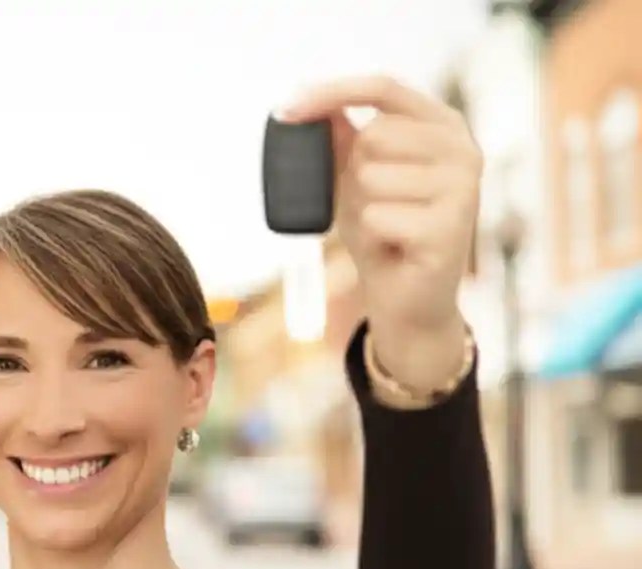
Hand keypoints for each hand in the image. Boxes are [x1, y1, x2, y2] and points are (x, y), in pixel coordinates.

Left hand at [280, 75, 480, 390]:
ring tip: (387, 227)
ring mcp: (465, 187)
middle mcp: (464, 149)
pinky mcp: (452, 227)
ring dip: (363, 206)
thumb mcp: (354, 177)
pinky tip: (396, 249)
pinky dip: (371, 236)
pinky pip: (376, 216)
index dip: (331, 92)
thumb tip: (313, 104)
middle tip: (375, 205)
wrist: (409, 300)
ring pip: (372, 175)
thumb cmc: (384, 231)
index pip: (383, 87)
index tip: (284, 109)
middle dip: (354, 173)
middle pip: (374, 135)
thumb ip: (340, 138)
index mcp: (443, 125)